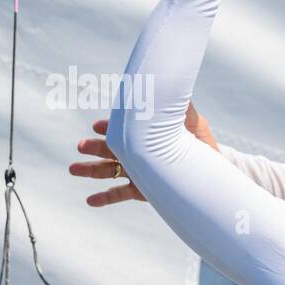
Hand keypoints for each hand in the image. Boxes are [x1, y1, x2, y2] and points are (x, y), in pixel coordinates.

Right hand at [71, 103, 217, 206]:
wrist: (210, 170)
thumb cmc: (200, 143)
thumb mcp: (192, 123)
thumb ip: (180, 107)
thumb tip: (174, 83)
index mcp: (143, 134)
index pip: (123, 129)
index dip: (109, 127)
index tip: (98, 126)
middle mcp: (136, 151)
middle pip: (110, 149)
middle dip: (94, 147)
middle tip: (80, 146)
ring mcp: (136, 171)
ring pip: (108, 170)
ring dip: (90, 170)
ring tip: (73, 169)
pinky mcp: (141, 190)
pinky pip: (119, 194)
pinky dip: (104, 198)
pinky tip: (90, 200)